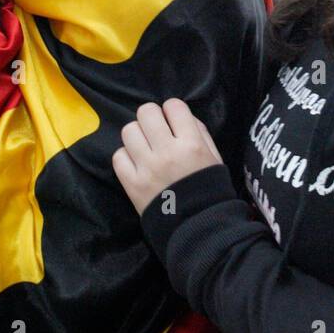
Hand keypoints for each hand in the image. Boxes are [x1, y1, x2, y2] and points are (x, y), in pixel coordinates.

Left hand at [113, 98, 224, 213]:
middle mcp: (167, 151)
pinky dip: (126, 157)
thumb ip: (199, 132)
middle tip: (157, 131)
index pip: (173, 105)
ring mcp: (147, 167)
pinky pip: (118, 156)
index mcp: (191, 144)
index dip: (173, 111)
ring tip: (146, 147)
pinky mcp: (132, 183)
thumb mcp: (215, 157)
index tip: (174, 122)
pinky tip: (137, 163)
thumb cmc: (210, 189)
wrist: (197, 227)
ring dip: (138, 135)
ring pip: (129, 130)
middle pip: (146, 112)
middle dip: (152, 117)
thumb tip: (178, 115)